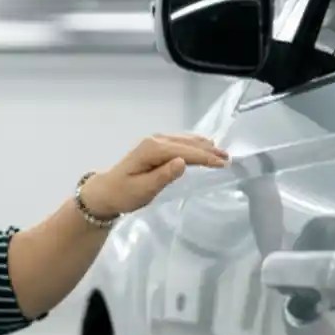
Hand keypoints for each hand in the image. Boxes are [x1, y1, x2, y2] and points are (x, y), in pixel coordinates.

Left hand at [81, 134, 229, 216]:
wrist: (105, 192)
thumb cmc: (123, 194)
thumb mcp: (143, 190)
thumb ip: (164, 176)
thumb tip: (183, 162)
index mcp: (152, 150)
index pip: (185, 152)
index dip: (205, 158)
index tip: (223, 164)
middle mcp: (154, 141)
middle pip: (187, 143)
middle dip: (209, 150)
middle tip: (229, 157)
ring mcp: (154, 141)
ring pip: (184, 140)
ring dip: (203, 146)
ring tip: (222, 152)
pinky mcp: (154, 146)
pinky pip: (179, 142)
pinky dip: (194, 144)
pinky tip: (203, 145)